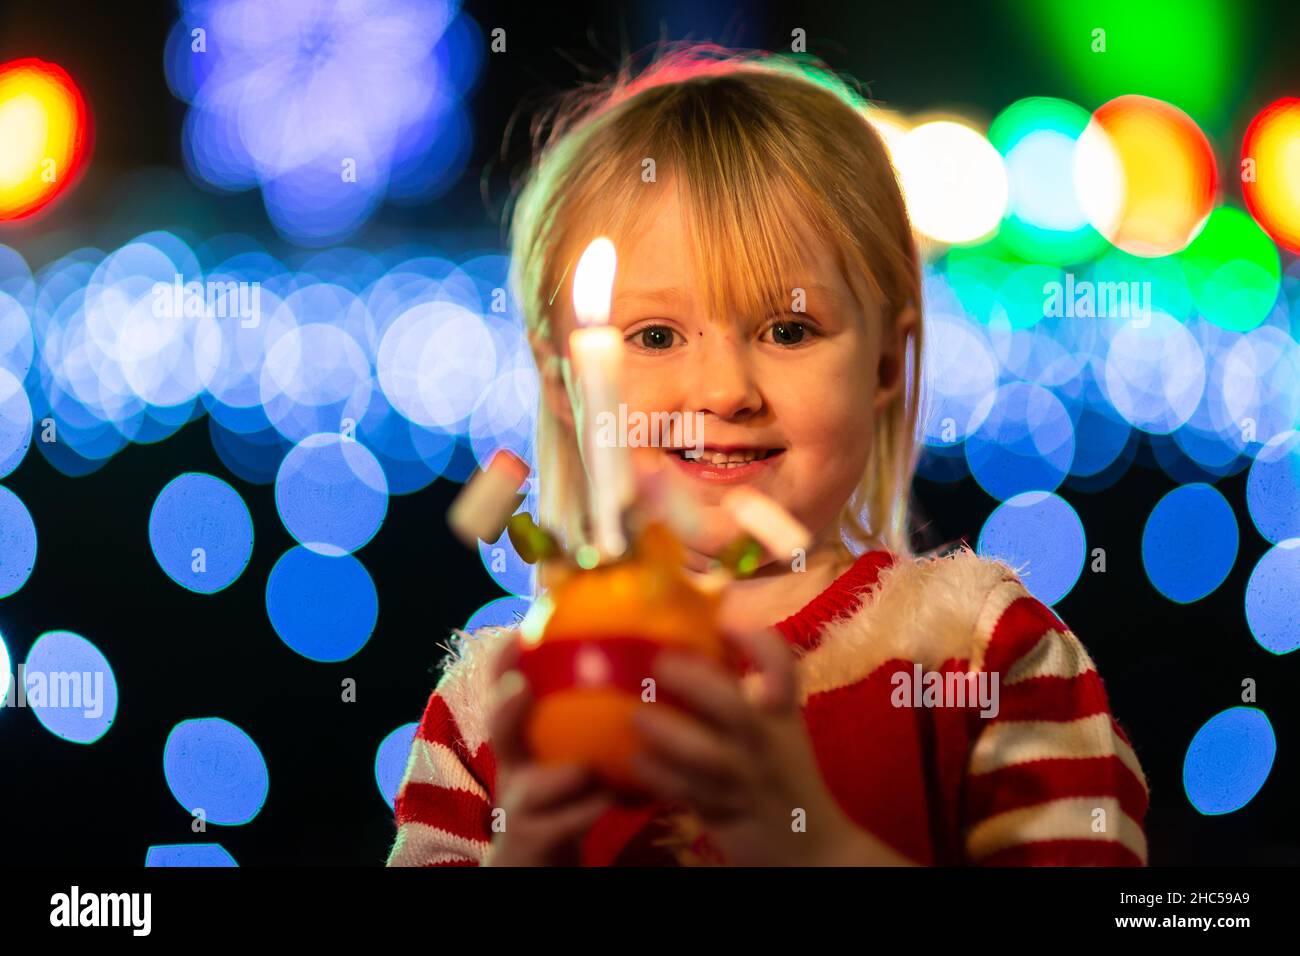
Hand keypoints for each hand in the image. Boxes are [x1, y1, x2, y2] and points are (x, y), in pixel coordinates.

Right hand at [481, 636, 615, 865]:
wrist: (544, 864)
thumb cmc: (571, 801)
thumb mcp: (577, 756)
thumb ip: (596, 721)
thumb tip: (651, 663)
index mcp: (523, 743)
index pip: (507, 694)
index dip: (504, 665)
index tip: (515, 631)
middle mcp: (513, 770)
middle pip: (499, 734)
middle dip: (506, 708)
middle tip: (521, 688)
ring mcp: (518, 808)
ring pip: (529, 786)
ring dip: (560, 775)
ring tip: (586, 767)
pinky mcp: (531, 842)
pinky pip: (559, 824)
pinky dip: (586, 810)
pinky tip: (615, 797)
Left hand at [632, 627, 908, 865]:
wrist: (808, 846)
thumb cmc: (778, 771)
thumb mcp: (772, 728)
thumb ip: (739, 687)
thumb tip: (694, 632)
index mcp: (781, 714)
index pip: (783, 668)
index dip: (757, 641)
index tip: (726, 620)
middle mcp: (767, 743)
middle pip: (736, 709)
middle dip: (694, 682)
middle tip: (660, 664)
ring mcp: (748, 781)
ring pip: (708, 757)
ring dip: (668, 733)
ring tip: (638, 716)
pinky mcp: (726, 814)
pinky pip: (687, 794)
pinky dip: (658, 777)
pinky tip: (637, 761)